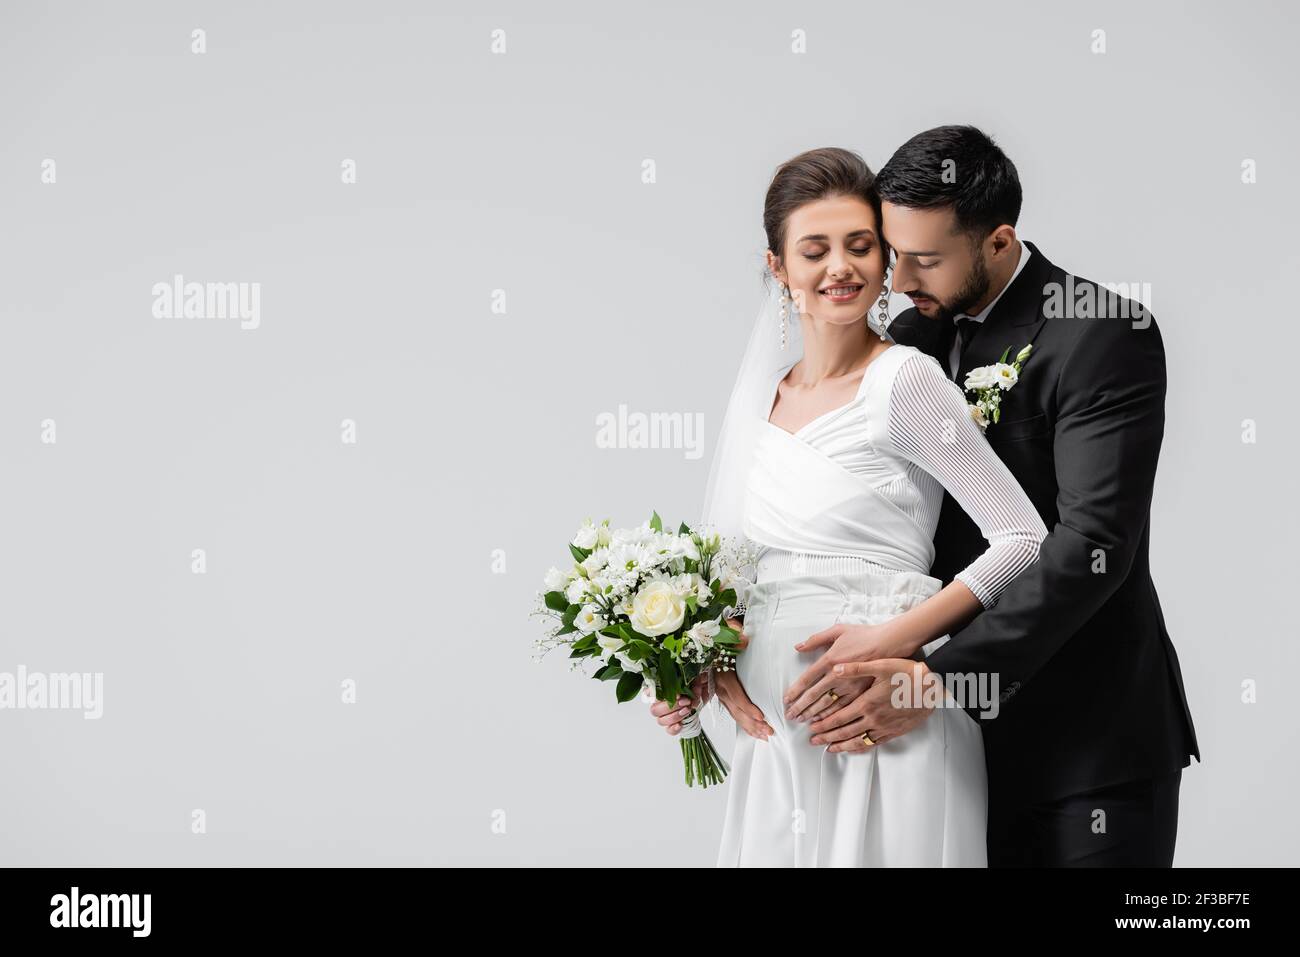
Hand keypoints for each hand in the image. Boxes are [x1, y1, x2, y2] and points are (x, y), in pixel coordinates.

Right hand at [647, 617, 771, 740]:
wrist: (708, 634)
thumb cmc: (720, 634)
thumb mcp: (727, 631)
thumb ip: (735, 636)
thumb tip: (744, 640)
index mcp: (721, 674)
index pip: (736, 695)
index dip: (748, 707)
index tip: (762, 716)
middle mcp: (719, 686)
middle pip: (737, 710)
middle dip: (753, 723)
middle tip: (769, 732)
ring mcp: (719, 692)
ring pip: (735, 714)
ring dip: (750, 726)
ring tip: (764, 735)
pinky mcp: (721, 694)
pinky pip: (732, 711)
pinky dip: (743, 722)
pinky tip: (754, 730)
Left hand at [782, 621, 905, 721]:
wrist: (897, 644)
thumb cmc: (869, 636)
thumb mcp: (841, 630)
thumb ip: (818, 639)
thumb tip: (799, 646)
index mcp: (833, 661)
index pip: (808, 680)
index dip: (795, 692)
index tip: (786, 701)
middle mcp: (842, 679)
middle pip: (817, 698)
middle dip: (802, 709)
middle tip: (792, 717)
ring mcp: (856, 691)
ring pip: (832, 710)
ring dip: (817, 718)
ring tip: (806, 725)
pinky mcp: (869, 699)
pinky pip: (850, 715)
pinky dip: (838, 723)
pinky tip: (831, 727)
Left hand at [805, 658, 934, 752]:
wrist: (931, 686)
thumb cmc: (907, 674)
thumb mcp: (880, 665)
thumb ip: (856, 668)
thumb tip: (836, 668)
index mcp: (867, 703)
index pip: (839, 717)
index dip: (824, 724)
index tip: (812, 728)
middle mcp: (874, 718)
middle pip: (845, 732)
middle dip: (827, 737)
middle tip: (813, 741)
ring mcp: (884, 727)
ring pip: (859, 741)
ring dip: (842, 746)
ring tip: (830, 749)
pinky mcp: (895, 731)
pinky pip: (874, 743)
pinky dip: (861, 747)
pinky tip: (855, 748)